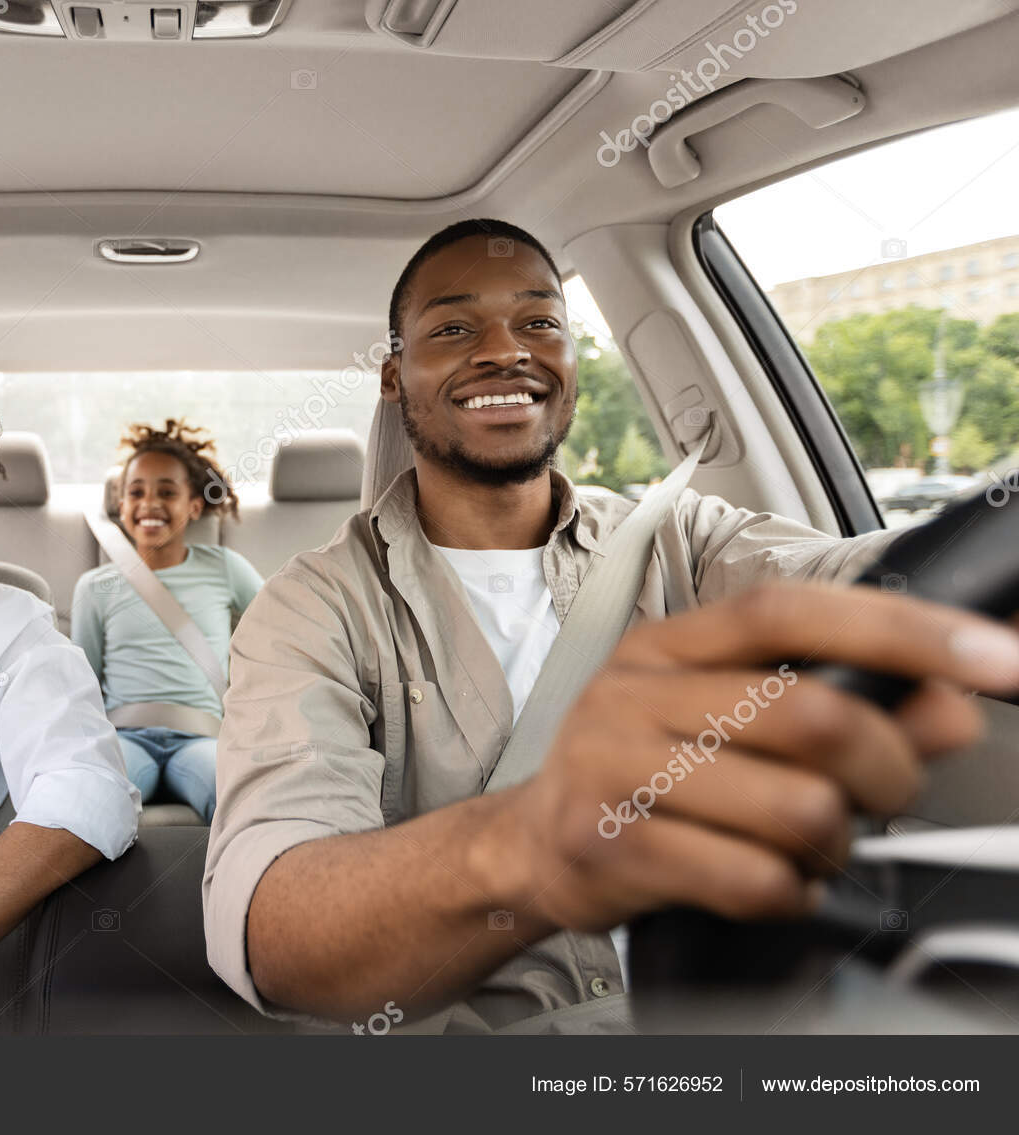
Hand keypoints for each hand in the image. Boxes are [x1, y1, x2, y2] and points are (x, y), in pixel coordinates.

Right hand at [493, 583, 1018, 934]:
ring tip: (813, 848)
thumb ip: (848, 708)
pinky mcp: (606, 843)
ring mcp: (611, 766)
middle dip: (888, 768)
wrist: (531, 843)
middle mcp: (633, 693)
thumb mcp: (732, 724)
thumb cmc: (644, 774)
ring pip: (794, 807)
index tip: (999, 658)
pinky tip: (774, 883)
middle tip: (887, 794)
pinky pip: (749, 878)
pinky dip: (791, 893)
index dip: (905, 630)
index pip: (794, 611)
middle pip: (811, 714)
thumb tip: (949, 706)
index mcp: (669, 646)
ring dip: (836, 843)